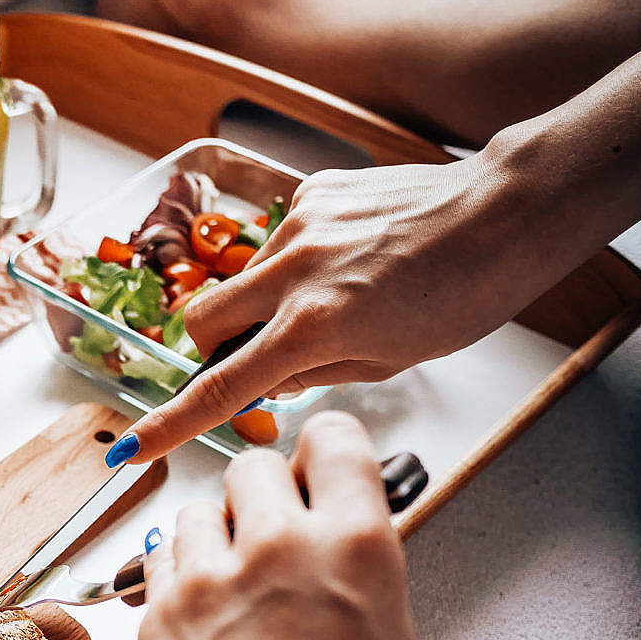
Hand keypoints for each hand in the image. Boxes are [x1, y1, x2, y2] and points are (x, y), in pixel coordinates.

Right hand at [122, 150, 552, 462]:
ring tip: (338, 296)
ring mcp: (300, 227)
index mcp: (315, 326)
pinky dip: (300, 260)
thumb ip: (312, 371)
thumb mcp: (387, 360)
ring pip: (242, 279)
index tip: (134, 446)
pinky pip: (280, 240)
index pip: (222, 386)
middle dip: (211, 346)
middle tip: (255, 355)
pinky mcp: (312, 193)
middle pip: (200, 320)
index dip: (173, 423)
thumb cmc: (463, 293)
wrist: (505, 212)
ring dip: (265, 301)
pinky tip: (353, 257)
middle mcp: (294, 272)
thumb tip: (265, 377)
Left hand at [137, 412, 417, 639]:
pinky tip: (199, 615)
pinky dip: (176, 572)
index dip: (321, 452)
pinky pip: (159, 555)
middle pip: (254, 466)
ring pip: (199, 507)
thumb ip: (351, 562)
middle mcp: (282, 544)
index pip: (334, 437)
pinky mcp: (158, 611)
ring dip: (214, 534)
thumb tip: (326, 526)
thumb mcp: (385, 632)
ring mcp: (211, 576)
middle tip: (268, 540)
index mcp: (357, 544)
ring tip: (232, 592)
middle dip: (260, 495)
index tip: (312, 469)